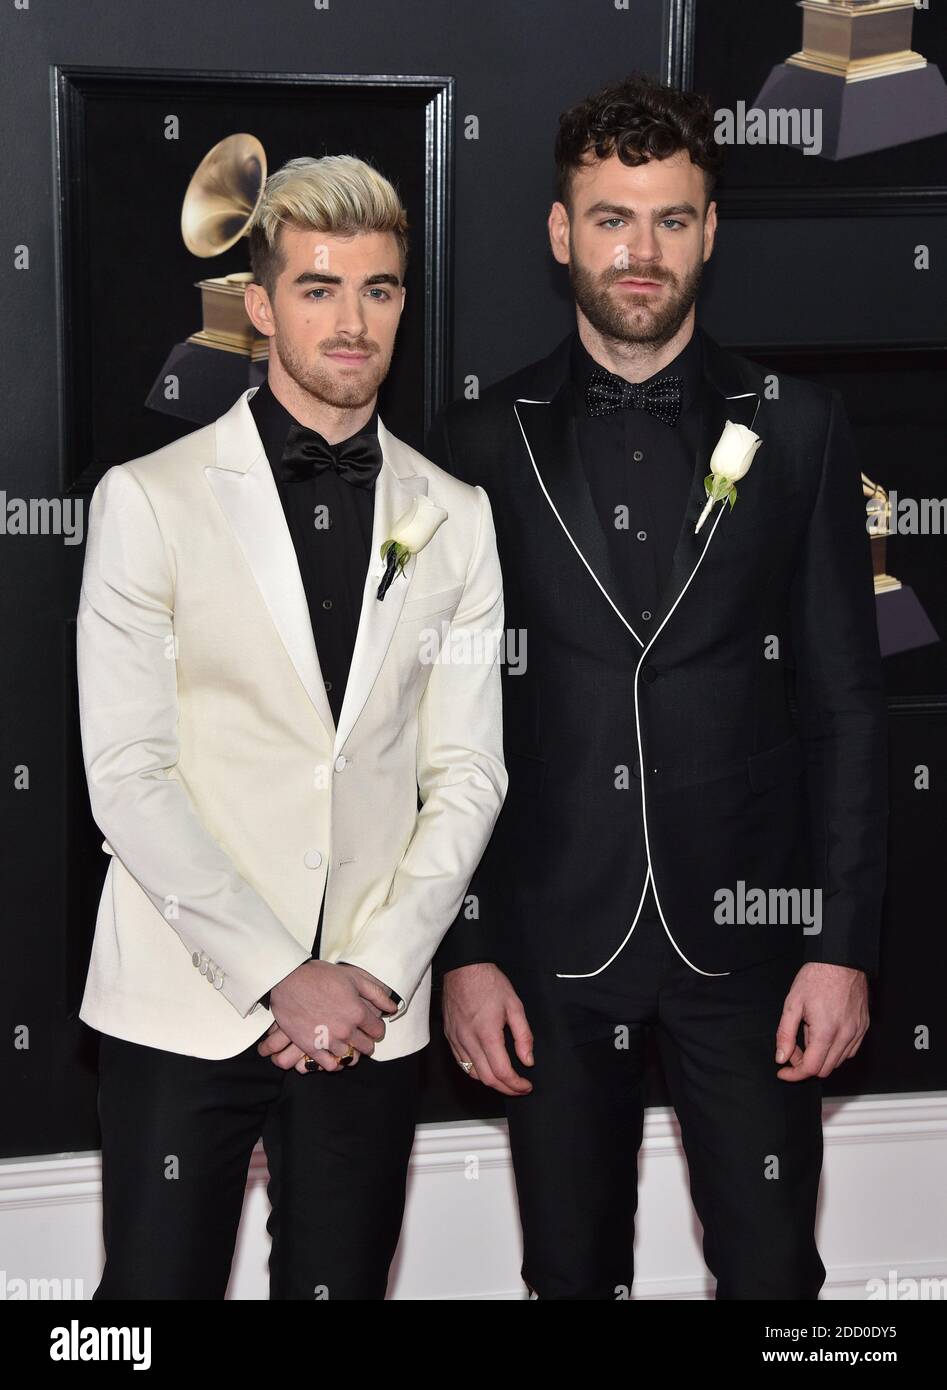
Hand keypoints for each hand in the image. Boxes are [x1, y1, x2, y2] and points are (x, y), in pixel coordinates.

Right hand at [259, 961, 396, 1072]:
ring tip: (348, 1045)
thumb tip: (393, 1007)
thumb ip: (376, 993)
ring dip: (352, 1052)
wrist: (288, 980)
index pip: (378, 1031)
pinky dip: (336, 1063)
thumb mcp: (353, 977)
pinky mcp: (311, 1047)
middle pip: (366, 1047)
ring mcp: (328, 1040)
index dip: (377, 1028)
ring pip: (349, 1057)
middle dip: (367, 1042)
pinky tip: (335, 1056)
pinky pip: (330, 1065)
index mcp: (357, 1012)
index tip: (372, 1026)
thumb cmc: (321, 975)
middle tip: (361, 1037)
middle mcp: (346, 1030)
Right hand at [442, 963, 533, 1096]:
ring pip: (472, 1073)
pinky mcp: (449, 1036)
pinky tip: (486, 1067)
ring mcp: (456, 1040)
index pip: (502, 1072)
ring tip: (505, 1079)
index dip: (516, 1085)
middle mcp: (469, 1041)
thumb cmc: (489, 983)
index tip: (526, 1086)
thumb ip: (523, 1036)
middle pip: (487, 1078)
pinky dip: (475, 1071)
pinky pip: (461, 1063)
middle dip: (506, 1088)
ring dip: (490, 1081)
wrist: (464, 968)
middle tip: (519, 1087)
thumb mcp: (515, 1006)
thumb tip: (527, 1060)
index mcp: (487, 1034)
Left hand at [774, 962, 868, 1081]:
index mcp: (826, 1032)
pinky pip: (849, 1051)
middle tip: (793, 1048)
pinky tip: (824, 1035)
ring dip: (821, 1057)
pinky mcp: (863, 1028)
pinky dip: (835, 1051)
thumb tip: (781, 1057)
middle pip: (825, 1069)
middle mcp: (845, 1036)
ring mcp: (857, 1032)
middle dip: (805, 1065)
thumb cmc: (817, 978)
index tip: (783, 1071)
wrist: (841, 961)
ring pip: (838, 1062)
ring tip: (808, 1035)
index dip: (794, 1074)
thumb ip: (785, 1034)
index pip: (811, 1068)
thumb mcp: (792, 1004)